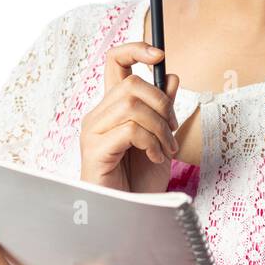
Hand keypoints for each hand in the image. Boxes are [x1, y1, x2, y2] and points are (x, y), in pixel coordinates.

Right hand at [78, 41, 180, 193]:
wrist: (131, 214)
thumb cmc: (139, 181)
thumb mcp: (160, 138)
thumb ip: (163, 109)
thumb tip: (172, 77)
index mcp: (112, 108)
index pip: (114, 62)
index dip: (135, 50)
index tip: (159, 55)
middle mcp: (98, 115)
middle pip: (131, 83)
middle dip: (161, 103)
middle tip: (171, 129)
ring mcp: (93, 132)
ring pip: (131, 105)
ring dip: (159, 126)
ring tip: (164, 148)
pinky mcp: (95, 151)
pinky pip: (130, 130)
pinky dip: (151, 141)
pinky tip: (154, 157)